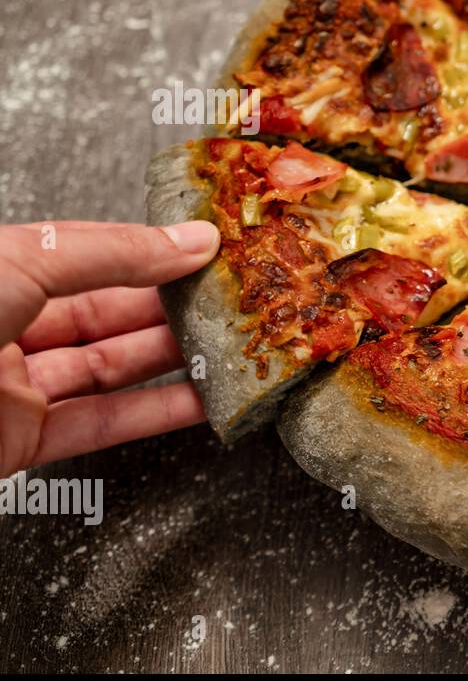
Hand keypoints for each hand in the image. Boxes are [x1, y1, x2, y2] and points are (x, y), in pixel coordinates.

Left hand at [0, 220, 219, 476]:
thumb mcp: (22, 263)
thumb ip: (113, 253)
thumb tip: (190, 239)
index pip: (90, 253)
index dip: (152, 249)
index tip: (209, 249)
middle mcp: (1, 323)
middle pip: (105, 310)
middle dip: (171, 304)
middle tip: (231, 299)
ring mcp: (9, 385)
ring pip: (108, 367)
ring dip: (172, 359)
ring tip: (228, 346)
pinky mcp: (17, 441)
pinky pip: (99, 423)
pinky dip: (155, 414)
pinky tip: (198, 401)